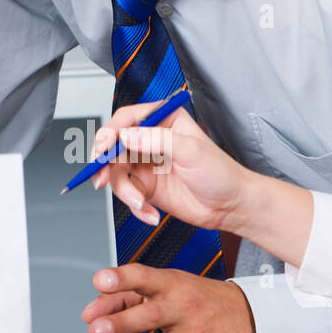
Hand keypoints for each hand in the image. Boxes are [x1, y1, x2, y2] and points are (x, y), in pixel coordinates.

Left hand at [83, 263, 255, 332]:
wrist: (249, 317)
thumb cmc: (198, 299)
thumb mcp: (168, 286)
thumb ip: (126, 296)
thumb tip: (92, 314)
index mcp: (172, 283)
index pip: (145, 276)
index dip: (123, 278)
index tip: (101, 281)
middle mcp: (184, 307)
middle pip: (150, 316)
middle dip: (122, 323)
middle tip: (96, 331)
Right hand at [90, 100, 256, 231]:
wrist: (230, 206)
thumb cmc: (221, 173)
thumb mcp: (192, 151)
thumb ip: (158, 140)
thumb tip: (127, 136)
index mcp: (163, 121)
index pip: (126, 120)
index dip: (110, 133)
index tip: (102, 149)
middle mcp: (151, 140)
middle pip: (114, 147)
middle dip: (105, 165)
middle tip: (100, 178)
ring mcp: (146, 165)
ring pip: (116, 173)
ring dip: (124, 191)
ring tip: (139, 203)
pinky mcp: (145, 187)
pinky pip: (127, 194)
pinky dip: (134, 206)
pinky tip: (150, 212)